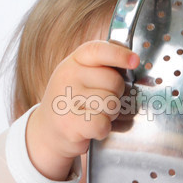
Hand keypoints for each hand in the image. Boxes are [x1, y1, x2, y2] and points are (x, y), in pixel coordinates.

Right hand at [26, 39, 138, 180]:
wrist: (47, 132)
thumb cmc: (73, 103)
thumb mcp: (80, 78)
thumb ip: (101, 68)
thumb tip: (133, 63)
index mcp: (74, 61)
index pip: (98, 50)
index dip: (119, 54)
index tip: (135, 61)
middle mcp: (68, 76)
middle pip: (114, 81)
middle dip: (117, 95)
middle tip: (103, 103)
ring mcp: (67, 99)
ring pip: (111, 103)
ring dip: (110, 114)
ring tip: (97, 115)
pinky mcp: (69, 123)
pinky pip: (102, 123)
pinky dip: (103, 130)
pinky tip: (93, 129)